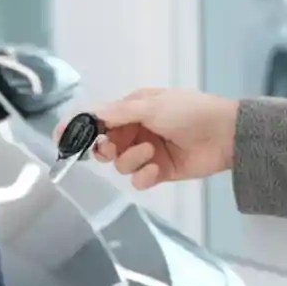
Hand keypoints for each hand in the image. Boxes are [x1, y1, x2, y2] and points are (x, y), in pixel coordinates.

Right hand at [56, 88, 239, 189]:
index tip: (60, 139)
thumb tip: (87, 114)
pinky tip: (157, 168)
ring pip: (121, 164)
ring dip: (132, 159)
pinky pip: (138, 180)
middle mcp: (136, 130)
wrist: (225, 135)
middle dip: (104, 149)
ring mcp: (147, 152)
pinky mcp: (159, 172)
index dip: (79, 128)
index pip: (99, 119)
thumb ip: (116, 112)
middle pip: (104, 146)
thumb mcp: (150, 105)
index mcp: (132, 109)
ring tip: (151, 152)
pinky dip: (144, 175)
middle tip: (111, 149)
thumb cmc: (188, 112)